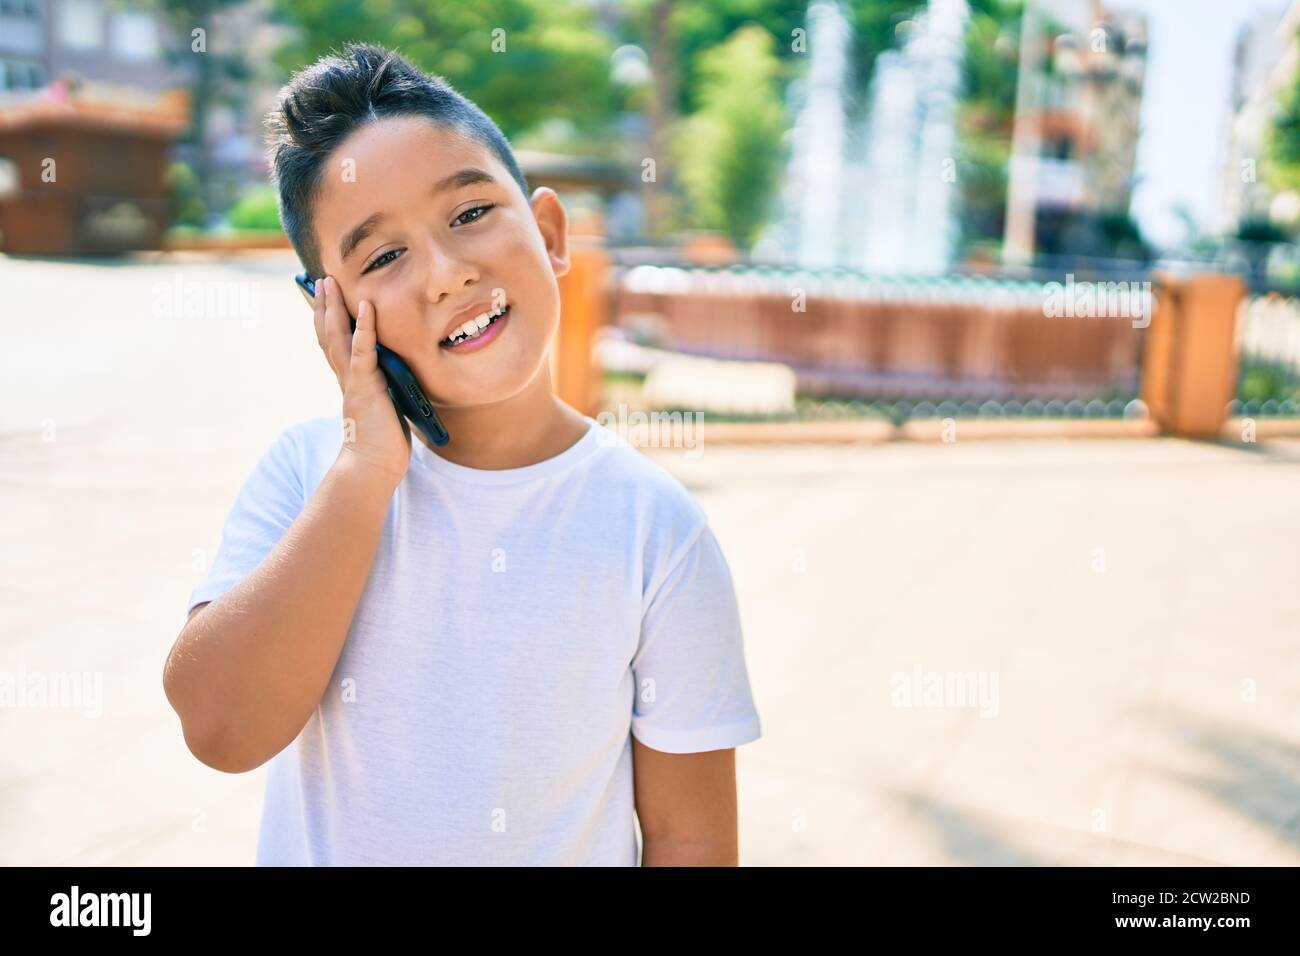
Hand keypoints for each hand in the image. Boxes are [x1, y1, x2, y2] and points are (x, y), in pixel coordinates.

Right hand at [312, 275, 410, 487]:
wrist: (373, 467)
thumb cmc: (382, 444)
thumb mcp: (384, 408)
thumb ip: (385, 389)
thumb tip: (397, 376)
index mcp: (350, 383)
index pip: (335, 346)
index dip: (329, 321)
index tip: (325, 300)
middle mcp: (345, 379)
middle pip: (328, 335)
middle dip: (324, 307)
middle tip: (320, 280)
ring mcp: (354, 381)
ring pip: (337, 337)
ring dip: (333, 308)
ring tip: (329, 283)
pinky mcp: (366, 386)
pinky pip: (364, 351)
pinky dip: (364, 327)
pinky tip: (366, 306)